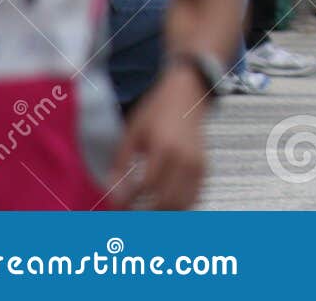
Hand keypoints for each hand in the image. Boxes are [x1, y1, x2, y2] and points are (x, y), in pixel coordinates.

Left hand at [110, 66, 207, 208]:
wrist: (187, 95)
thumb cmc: (155, 112)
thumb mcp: (132, 133)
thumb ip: (121, 164)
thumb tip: (111, 192)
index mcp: (164, 147)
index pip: (146, 185)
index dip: (130, 202)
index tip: (115, 209)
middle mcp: (185, 158)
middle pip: (167, 200)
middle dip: (145, 216)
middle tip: (128, 219)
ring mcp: (198, 164)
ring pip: (183, 204)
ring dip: (162, 217)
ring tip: (143, 219)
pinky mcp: (204, 169)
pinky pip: (194, 198)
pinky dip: (179, 210)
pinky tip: (162, 212)